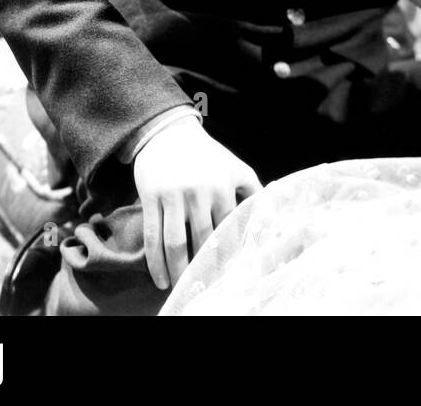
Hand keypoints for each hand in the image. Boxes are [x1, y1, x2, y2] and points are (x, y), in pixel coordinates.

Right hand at [131, 117, 261, 290]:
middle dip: (204, 267)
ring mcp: (174, 195)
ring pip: (176, 243)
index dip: (229, 254)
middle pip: (203, 240)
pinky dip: (155, 262)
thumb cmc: (208, 155)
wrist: (169, 132)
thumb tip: (269, 218)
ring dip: (178, 271)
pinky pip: (152, 236)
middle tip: (205, 288)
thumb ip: (252, 192)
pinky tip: (160, 279)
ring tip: (181, 288)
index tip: (230, 275)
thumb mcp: (235, 168)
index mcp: (224, 186)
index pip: (229, 229)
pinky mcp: (151, 197)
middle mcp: (200, 191)